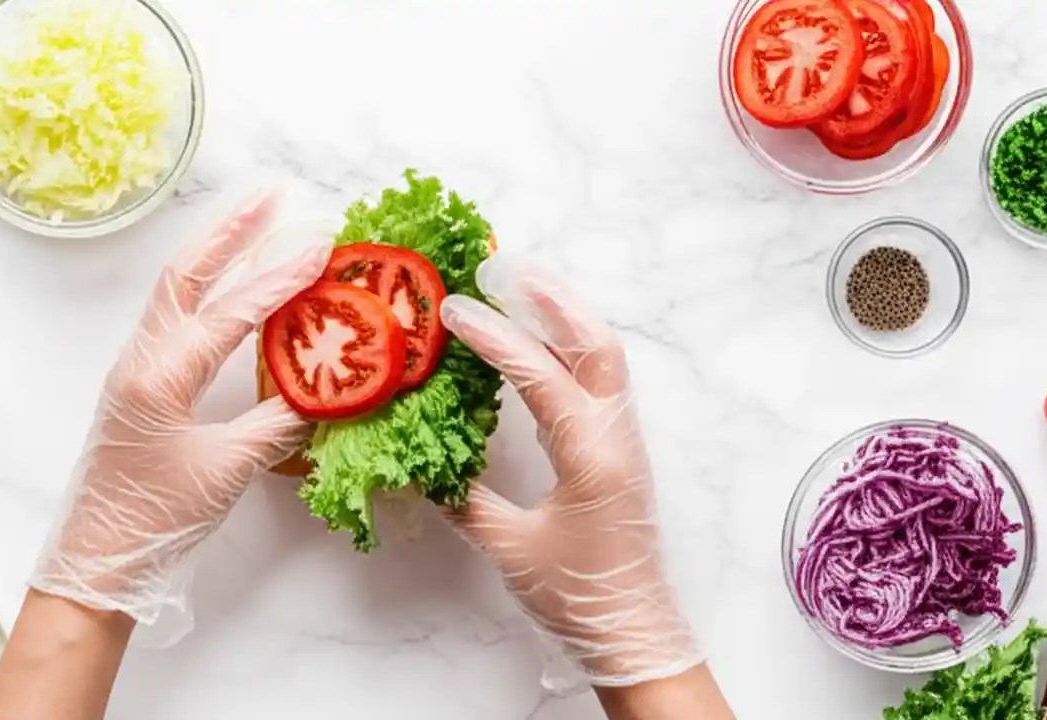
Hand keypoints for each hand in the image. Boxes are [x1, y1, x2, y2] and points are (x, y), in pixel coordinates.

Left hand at [30, 194, 331, 623]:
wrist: (98, 559)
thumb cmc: (155, 519)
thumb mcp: (227, 471)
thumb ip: (278, 424)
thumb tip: (325, 392)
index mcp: (161, 376)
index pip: (229, 313)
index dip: (278, 277)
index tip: (319, 244)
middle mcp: (142, 359)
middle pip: (186, 274)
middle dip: (230, 231)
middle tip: (273, 195)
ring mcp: (136, 369)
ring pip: (176, 291)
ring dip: (215, 252)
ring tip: (255, 220)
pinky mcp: (141, 385)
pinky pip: (175, 318)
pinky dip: (206, 287)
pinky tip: (229, 284)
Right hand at [439, 254, 702, 687]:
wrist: (634, 632)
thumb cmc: (577, 595)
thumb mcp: (509, 548)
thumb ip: (460, 500)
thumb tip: (411, 464)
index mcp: (592, 455)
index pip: (541, 377)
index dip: (495, 338)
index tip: (453, 310)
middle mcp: (616, 435)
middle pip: (594, 342)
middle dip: (550, 298)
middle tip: (500, 265)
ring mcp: (623, 439)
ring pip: (602, 356)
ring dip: (563, 315)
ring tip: (517, 285)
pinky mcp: (618, 450)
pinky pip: (598, 380)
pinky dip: (568, 347)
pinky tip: (535, 344)